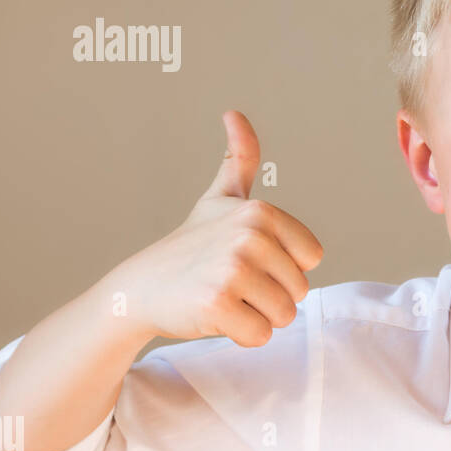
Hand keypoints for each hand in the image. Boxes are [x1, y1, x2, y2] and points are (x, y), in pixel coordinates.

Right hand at [110, 111, 323, 345]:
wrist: (138, 288)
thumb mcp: (219, 199)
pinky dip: (241, 335)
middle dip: (269, 296)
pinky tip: (213, 315)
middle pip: (299, 290)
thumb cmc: (189, 246)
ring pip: (283, 316)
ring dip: (256, 316)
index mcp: (260, 212)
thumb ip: (239, 159)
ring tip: (224, 297)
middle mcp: (249, 236)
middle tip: (231, 283)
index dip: (283, 268)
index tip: (248, 260)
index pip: (311, 260)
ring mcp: (233, 269)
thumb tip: (234, 114)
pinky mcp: (217, 303)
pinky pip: (260, 336)